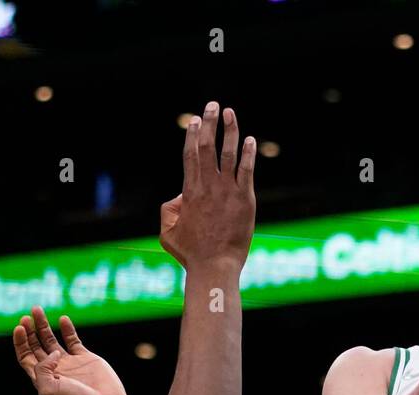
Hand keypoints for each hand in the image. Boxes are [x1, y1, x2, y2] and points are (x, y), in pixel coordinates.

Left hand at [13, 306, 129, 394]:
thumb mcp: (49, 389)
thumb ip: (43, 368)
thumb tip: (53, 353)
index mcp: (42, 378)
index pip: (25, 356)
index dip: (20, 341)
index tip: (20, 327)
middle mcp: (54, 369)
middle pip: (36, 346)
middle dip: (30, 330)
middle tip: (27, 316)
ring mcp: (70, 363)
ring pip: (51, 340)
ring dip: (43, 325)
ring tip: (37, 310)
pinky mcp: (86, 359)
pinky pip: (73, 340)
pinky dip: (68, 329)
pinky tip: (62, 318)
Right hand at [159, 102, 256, 269]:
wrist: (214, 266)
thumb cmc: (190, 253)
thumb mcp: (167, 231)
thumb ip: (167, 210)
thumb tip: (178, 197)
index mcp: (189, 192)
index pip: (190, 155)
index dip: (192, 134)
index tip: (195, 120)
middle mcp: (208, 187)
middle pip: (207, 147)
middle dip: (209, 123)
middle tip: (212, 105)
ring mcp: (228, 192)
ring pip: (229, 154)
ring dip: (229, 131)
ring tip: (230, 112)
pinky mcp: (245, 200)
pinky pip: (247, 171)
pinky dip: (249, 154)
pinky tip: (251, 140)